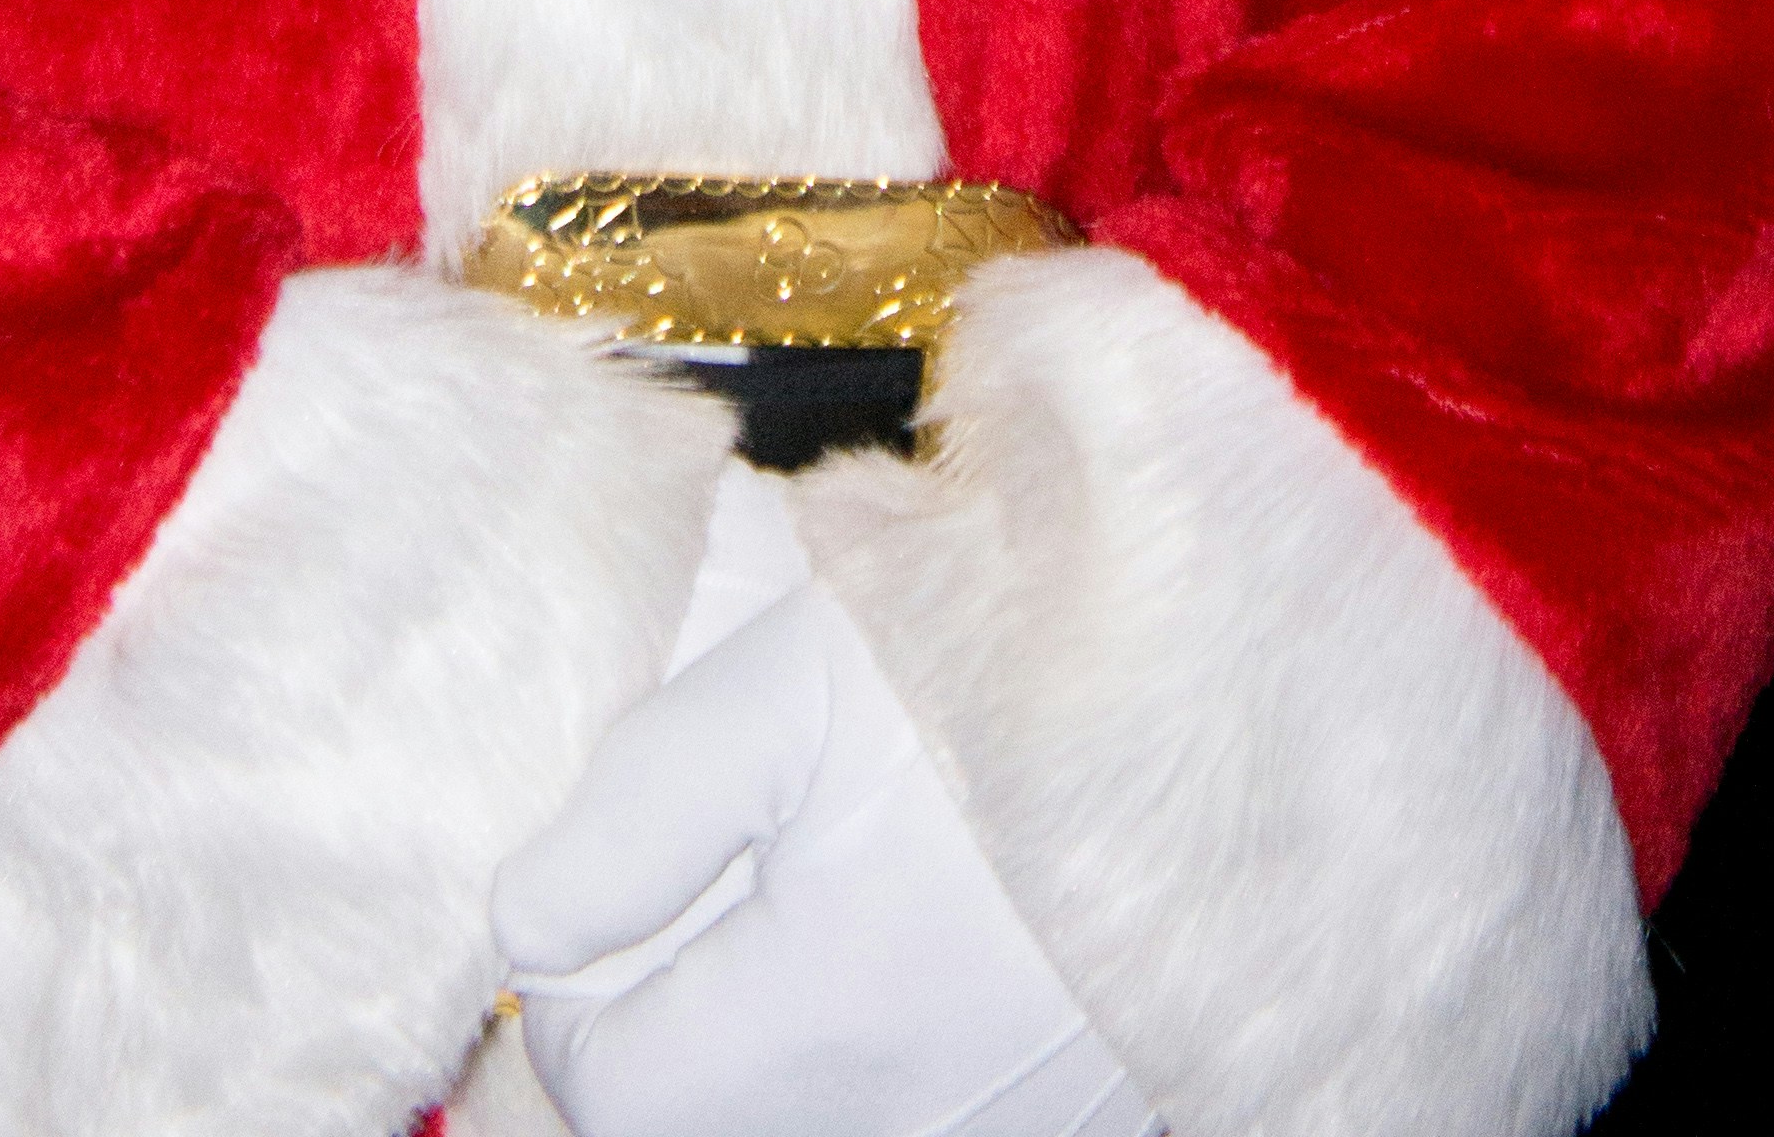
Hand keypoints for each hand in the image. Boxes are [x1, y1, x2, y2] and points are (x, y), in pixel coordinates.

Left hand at [494, 465, 1150, 1136]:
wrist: (1247, 710)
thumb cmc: (1014, 682)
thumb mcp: (796, 690)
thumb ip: (642, 810)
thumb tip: (527, 920)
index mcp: (815, 1023)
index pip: (606, 1090)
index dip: (573, 983)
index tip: (601, 890)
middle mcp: (903, 1120)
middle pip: (706, 1119)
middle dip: (672, 1022)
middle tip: (706, 885)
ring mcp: (997, 1130)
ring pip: (811, 1116)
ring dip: (779, 1041)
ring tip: (823, 900)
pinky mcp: (1077, 1119)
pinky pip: (926, 1111)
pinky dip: (888, 1049)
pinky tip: (923, 945)